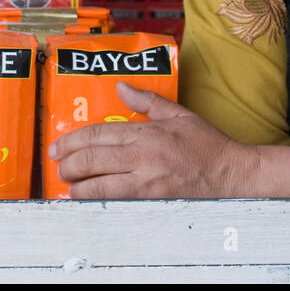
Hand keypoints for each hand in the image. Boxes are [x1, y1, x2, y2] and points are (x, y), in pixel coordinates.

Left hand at [47, 81, 258, 199]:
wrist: (232, 175)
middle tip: (58, 168)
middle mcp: (142, 157)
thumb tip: (120, 87)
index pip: (97, 134)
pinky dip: (97, 203)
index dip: (71, 141)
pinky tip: (88, 203)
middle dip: (67, 165)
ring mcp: (146, 183)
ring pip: (98, 186)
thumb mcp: (178, 115)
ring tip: (68, 188)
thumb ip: (145, 102)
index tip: (57, 148)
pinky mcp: (152, 203)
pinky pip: (116, 203)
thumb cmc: (207, 145)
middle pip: (91, 159)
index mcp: (146, 133)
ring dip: (77, 188)